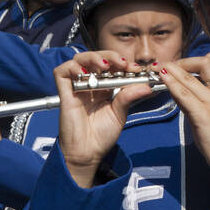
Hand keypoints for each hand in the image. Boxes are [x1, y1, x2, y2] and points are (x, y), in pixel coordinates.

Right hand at [54, 51, 150, 188]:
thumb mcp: (120, 113)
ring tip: (105, 66)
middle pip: (97, 58)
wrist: (87, 152)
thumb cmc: (102, 135)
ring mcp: (77, 86)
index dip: (123, 63)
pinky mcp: (64, 92)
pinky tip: (84, 73)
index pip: (112, 66)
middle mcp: (90, 84)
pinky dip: (72, 67)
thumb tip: (147, 86)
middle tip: (123, 64)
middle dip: (111, 56)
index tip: (136, 68)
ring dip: (93, 58)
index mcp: (105, 87)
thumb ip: (129, 97)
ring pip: (80, 59)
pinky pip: (62, 72)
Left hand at [158, 54, 209, 179]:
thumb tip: (179, 89)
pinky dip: (171, 85)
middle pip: (203, 64)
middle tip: (168, 65)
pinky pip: (184, 95)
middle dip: (183, 62)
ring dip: (171, 71)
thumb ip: (198, 98)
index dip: (198, 60)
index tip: (184, 64)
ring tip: (159, 67)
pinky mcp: (203, 114)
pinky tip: (163, 81)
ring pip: (189, 79)